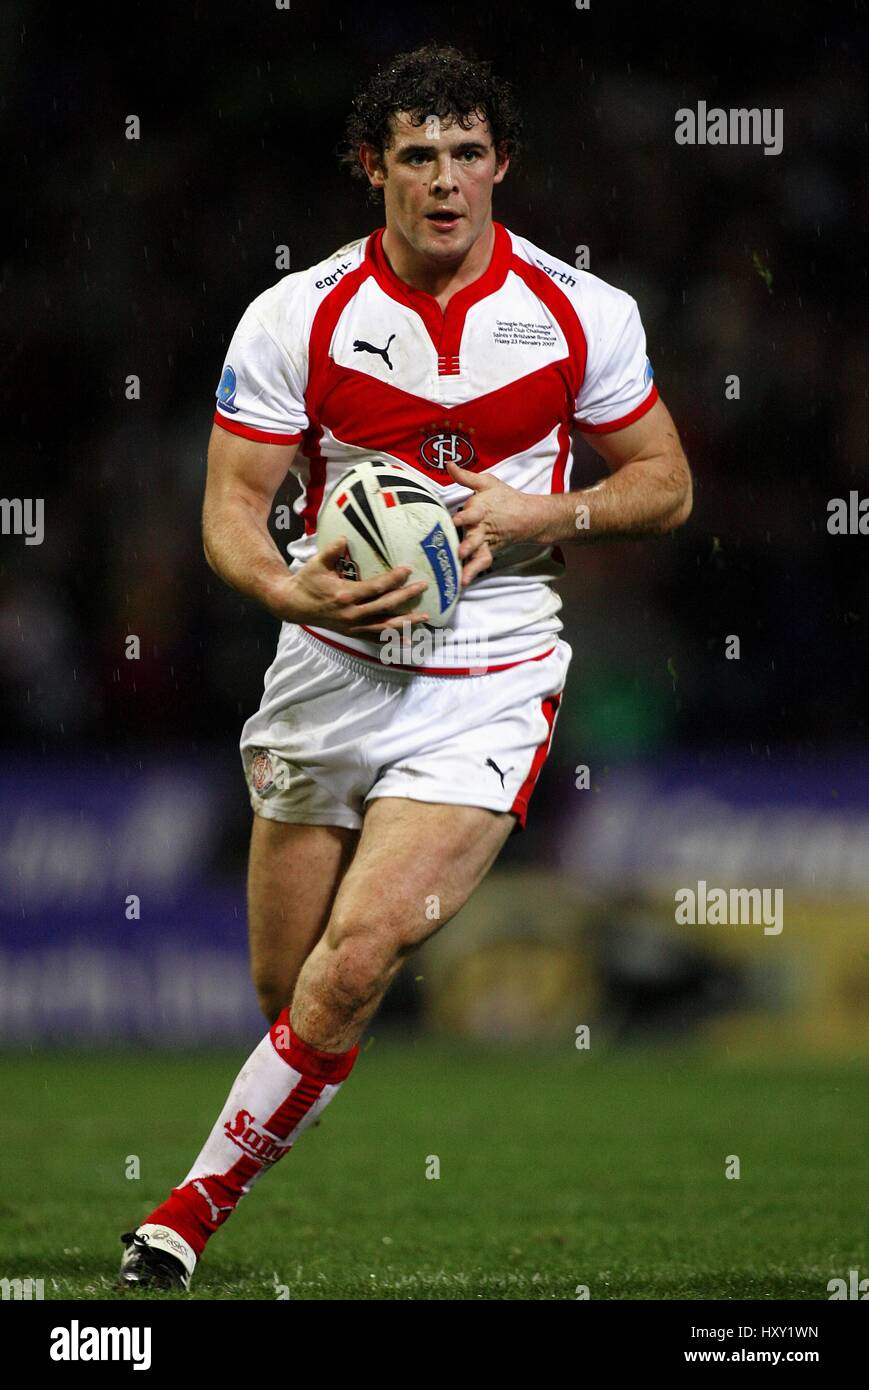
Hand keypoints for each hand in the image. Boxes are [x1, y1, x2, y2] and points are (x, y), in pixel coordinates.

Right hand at [269, 538, 430, 634]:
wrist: (293, 606)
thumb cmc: (306, 582)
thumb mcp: (316, 564)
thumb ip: (331, 551)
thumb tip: (345, 538)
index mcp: (345, 595)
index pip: (376, 587)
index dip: (394, 579)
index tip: (408, 569)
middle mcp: (352, 613)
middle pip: (386, 606)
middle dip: (407, 596)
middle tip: (424, 587)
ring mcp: (353, 626)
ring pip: (385, 626)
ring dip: (406, 622)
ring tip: (425, 617)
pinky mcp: (352, 632)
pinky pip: (376, 638)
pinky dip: (393, 639)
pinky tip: (408, 639)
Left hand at [446, 459, 539, 586]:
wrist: (528, 516)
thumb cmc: (503, 497)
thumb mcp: (487, 483)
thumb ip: (465, 477)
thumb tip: (448, 463)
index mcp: (482, 509)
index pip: (473, 513)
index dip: (464, 517)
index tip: (455, 520)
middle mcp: (483, 528)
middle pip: (475, 538)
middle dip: (468, 545)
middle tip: (460, 553)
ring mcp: (487, 542)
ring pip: (479, 555)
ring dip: (471, 566)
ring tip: (462, 578)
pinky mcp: (488, 551)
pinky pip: (481, 563)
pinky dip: (473, 573)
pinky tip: (462, 583)